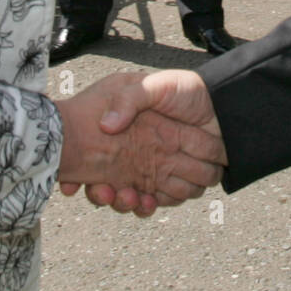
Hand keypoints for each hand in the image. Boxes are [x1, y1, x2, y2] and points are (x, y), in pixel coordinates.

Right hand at [56, 71, 224, 217]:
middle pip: (107, 183)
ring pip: (129, 196)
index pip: (92, 159)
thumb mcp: (150, 85)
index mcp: (126, 134)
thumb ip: (129, 99)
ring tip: (125, 195)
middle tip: (102, 191)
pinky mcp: (173, 182)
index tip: (71, 184)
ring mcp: (153, 170)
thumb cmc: (183, 90)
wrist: (219, 102)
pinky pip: (156, 201)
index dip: (79, 172)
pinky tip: (146, 200)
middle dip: (101, 193)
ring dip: (123, 201)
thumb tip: (107, 125)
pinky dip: (147, 205)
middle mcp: (135, 154)